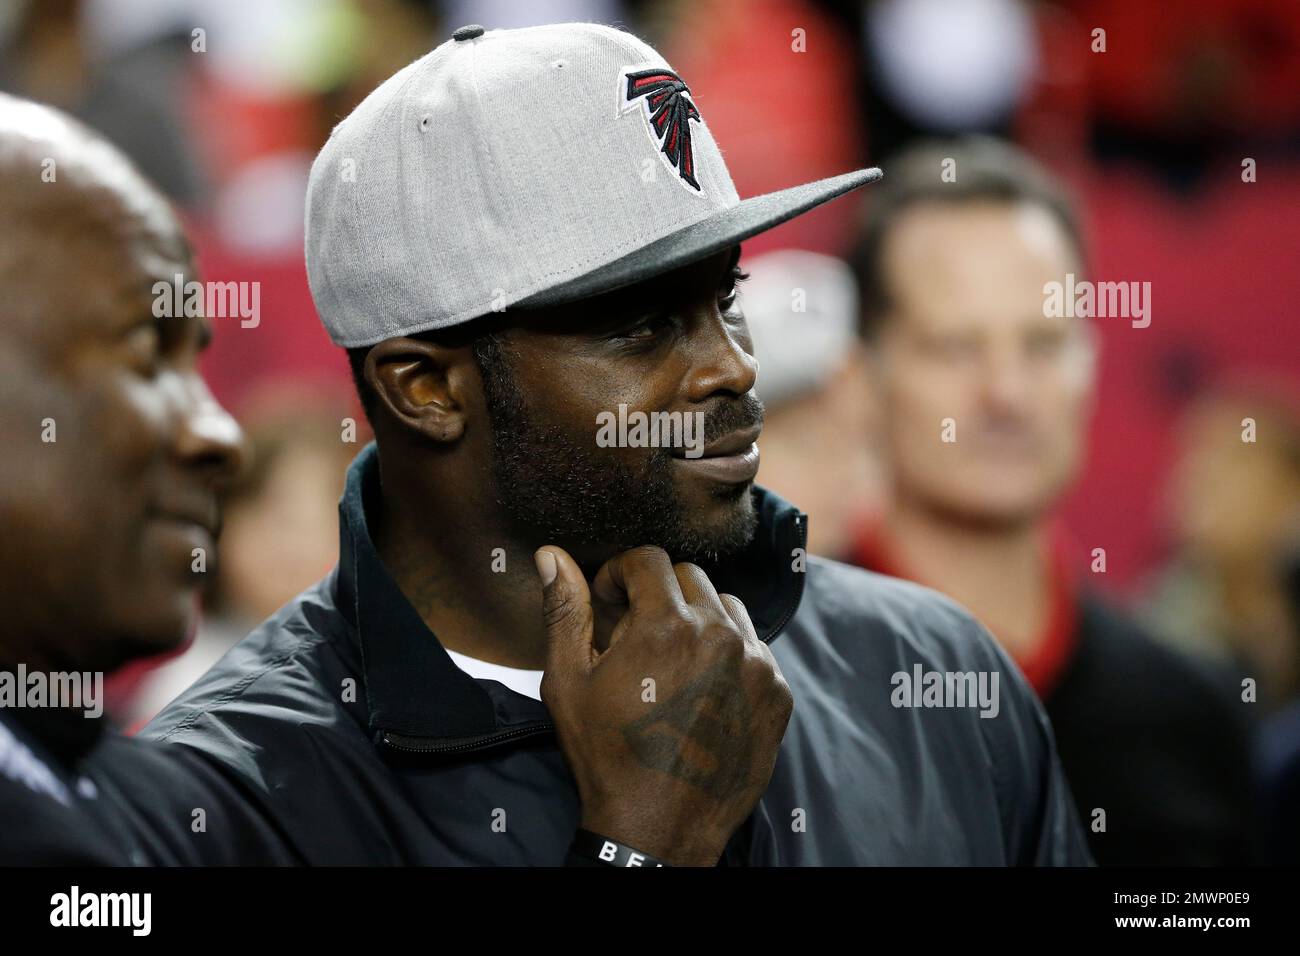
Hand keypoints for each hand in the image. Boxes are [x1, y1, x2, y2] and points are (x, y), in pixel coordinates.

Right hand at [535, 544, 792, 866]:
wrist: (658, 829)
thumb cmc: (606, 755)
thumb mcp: (569, 682)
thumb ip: (564, 611)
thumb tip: (552, 554)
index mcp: (666, 625)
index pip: (648, 559)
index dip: (619, 573)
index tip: (609, 599)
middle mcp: (719, 635)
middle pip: (689, 578)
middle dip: (658, 594)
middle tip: (636, 634)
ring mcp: (756, 664)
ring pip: (727, 608)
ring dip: (698, 620)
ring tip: (672, 661)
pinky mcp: (777, 692)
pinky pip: (754, 648)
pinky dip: (729, 655)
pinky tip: (702, 688)